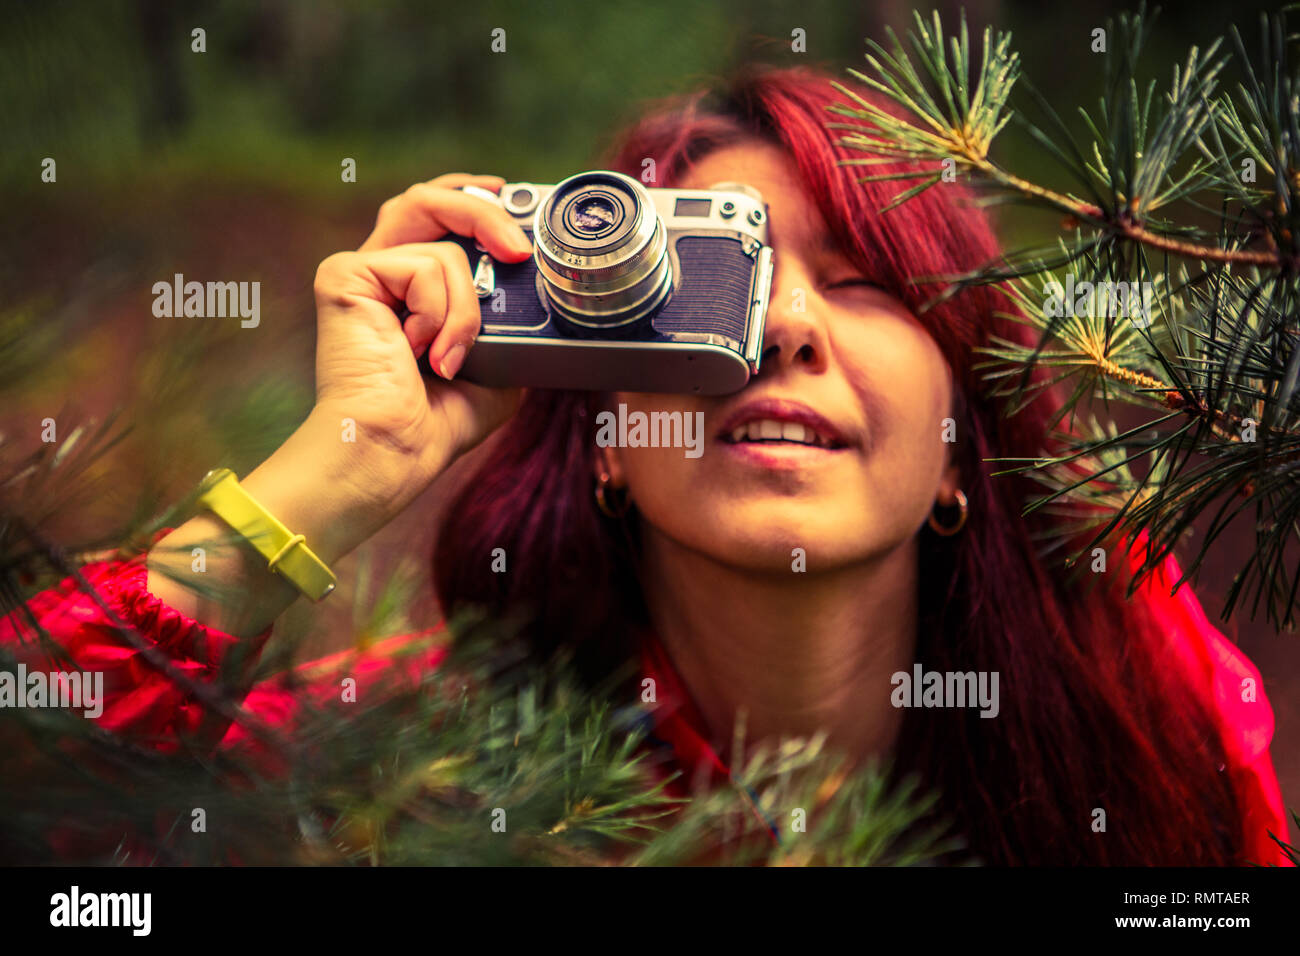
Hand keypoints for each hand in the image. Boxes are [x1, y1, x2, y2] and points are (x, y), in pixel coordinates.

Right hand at [311, 173, 531, 506]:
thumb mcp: (497, 364)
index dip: (472, 197)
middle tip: (519, 251)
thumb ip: (507, 322)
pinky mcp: (345, 275)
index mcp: (409, 289)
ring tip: (453, 356)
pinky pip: (424, 266)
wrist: (396, 448)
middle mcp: (381, 272)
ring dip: (467, 307)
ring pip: (445, 248)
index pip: (436, 216)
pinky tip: (422, 355)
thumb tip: (540, 293)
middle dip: (482, 213)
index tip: (509, 193)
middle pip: (430, 200)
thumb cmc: (437, 421)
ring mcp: (361, 270)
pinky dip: (441, 314)